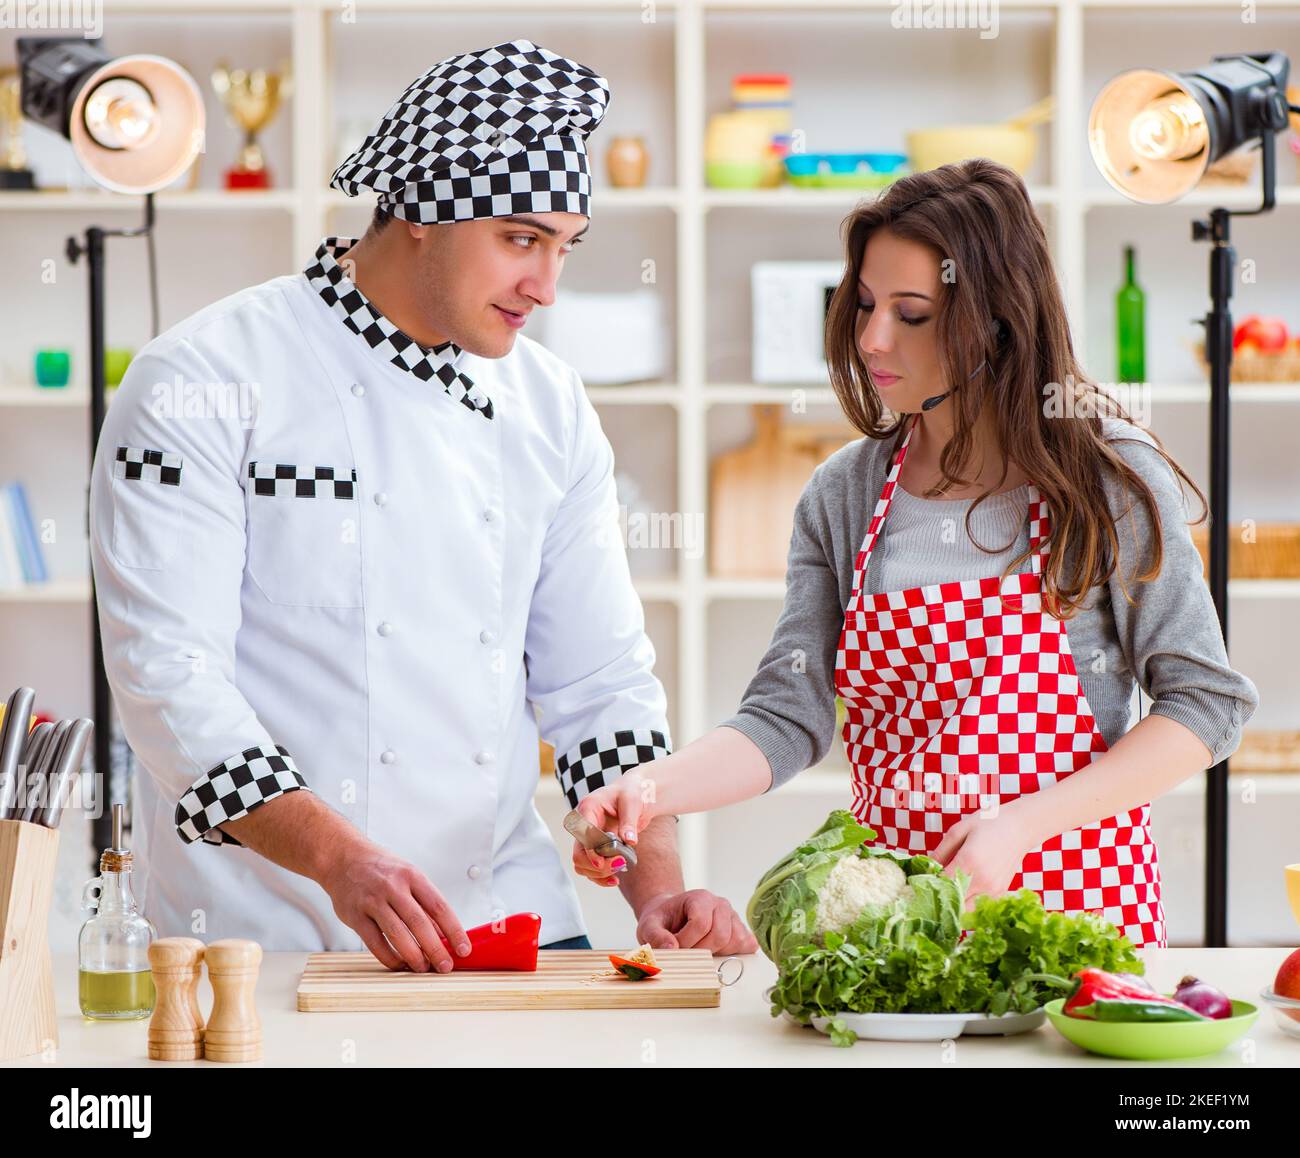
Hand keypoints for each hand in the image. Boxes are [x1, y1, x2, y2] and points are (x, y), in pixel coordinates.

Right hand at [318, 837, 470, 972]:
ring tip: (424, 968)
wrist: (344, 859)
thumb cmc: (382, 869)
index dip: (454, 930)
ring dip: (413, 956)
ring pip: (397, 934)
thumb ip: (424, 904)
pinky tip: (400, 964)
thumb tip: (444, 934)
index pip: (439, 906)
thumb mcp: (409, 876)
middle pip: (419, 923)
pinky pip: (375, 942)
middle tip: (446, 966)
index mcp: (412, 876)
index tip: (464, 948)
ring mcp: (372, 901)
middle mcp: (393, 887)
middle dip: (435, 949)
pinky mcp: (355, 916)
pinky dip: (389, 957)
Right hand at [571, 771, 655, 886]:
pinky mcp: (595, 846)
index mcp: (588, 808)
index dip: (591, 852)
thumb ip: (629, 821)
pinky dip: (600, 877)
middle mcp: (583, 823)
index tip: (603, 863)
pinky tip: (614, 879)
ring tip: (620, 869)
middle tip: (621, 865)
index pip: (583, 835)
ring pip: (582, 865)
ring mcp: (587, 836)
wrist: (639, 793)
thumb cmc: (634, 791)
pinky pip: (590, 868)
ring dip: (599, 873)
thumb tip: (629, 840)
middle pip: (578, 854)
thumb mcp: (633, 801)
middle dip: (598, 866)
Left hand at [635, 890, 757, 955]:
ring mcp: (733, 917)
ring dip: (716, 952)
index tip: (675, 946)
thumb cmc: (663, 919)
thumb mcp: (649, 924)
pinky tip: (716, 951)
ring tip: (699, 949)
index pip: (701, 924)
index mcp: (700, 898)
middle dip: (701, 950)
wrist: (671, 915)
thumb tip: (671, 948)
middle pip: (720, 935)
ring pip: (734, 941)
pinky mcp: (740, 929)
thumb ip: (655, 935)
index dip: (686, 941)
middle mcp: (720, 905)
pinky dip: (733, 952)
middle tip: (687, 951)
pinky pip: (746, 944)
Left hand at [931, 804, 1043, 909]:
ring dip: (955, 902)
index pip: (941, 883)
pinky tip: (965, 888)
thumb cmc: (989, 823)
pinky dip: (969, 902)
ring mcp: (993, 889)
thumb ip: (941, 851)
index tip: (923, 878)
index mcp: (969, 862)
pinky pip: (980, 906)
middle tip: (934, 885)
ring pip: (966, 908)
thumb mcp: (960, 829)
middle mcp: (982, 880)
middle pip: (953, 900)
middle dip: (941, 895)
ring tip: (950, 887)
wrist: (1020, 828)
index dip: (929, 882)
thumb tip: (927, 867)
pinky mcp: (1000, 892)